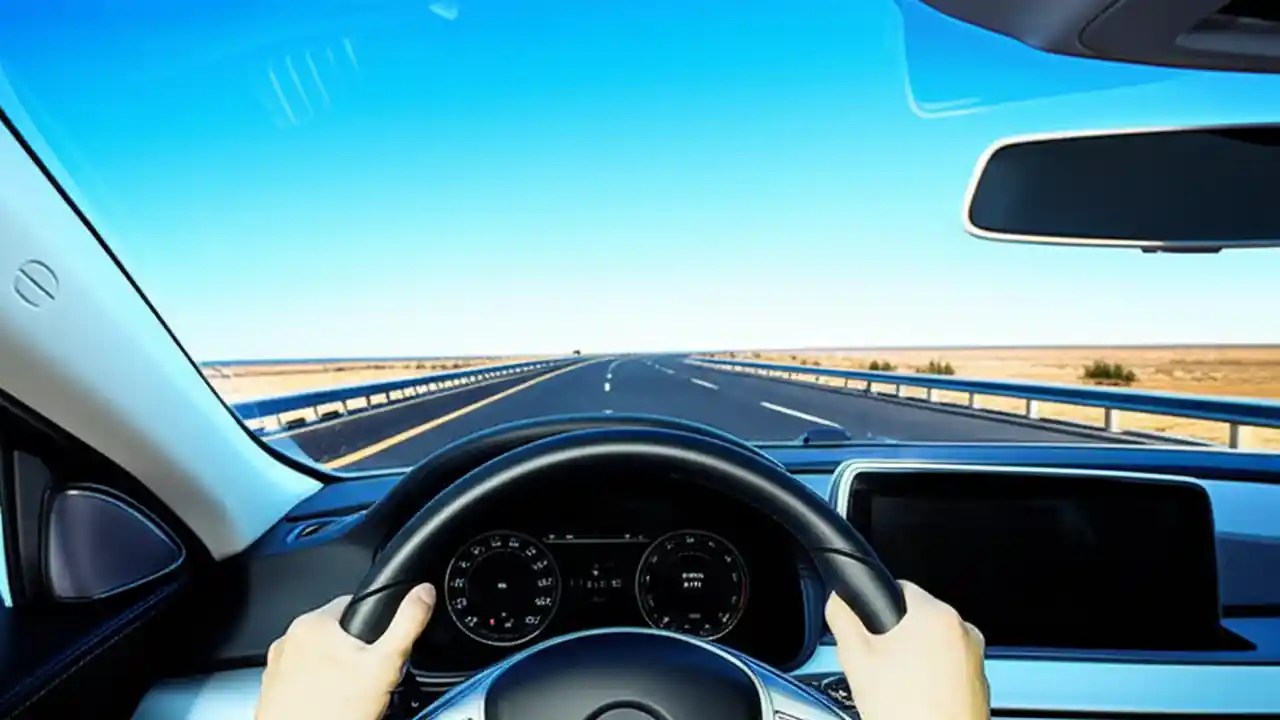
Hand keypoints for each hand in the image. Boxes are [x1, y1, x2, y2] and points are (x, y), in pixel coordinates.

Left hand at [255, 583, 435, 719]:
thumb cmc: (333, 712)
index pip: (352, 604)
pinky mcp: (270, 692)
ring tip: (347, 697)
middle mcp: (287, 640)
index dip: (373, 624)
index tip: (378, 649)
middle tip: (366, 679)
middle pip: (336, 635)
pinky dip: (316, 691)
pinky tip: (329, 706)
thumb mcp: (385, 664)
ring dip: (334, 673)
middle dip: (354, 654)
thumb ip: (407, 623)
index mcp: (313, 623)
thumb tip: (423, 593)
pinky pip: (301, 682)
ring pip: (318, 660)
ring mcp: (275, 668)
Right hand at [826, 581, 988, 719]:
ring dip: (913, 660)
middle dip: (895, 639)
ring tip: (898, 690)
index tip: (869, 632)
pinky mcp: (979, 684)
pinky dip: (932, 680)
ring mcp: (976, 660)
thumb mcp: (857, 660)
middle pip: (916, 620)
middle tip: (879, 667)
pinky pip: (949, 670)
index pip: (899, 588)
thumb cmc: (906, 712)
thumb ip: (842, 618)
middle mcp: (964, 631)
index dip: (876, 609)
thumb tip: (838, 600)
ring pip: (932, 646)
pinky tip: (916, 701)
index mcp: (936, 615)